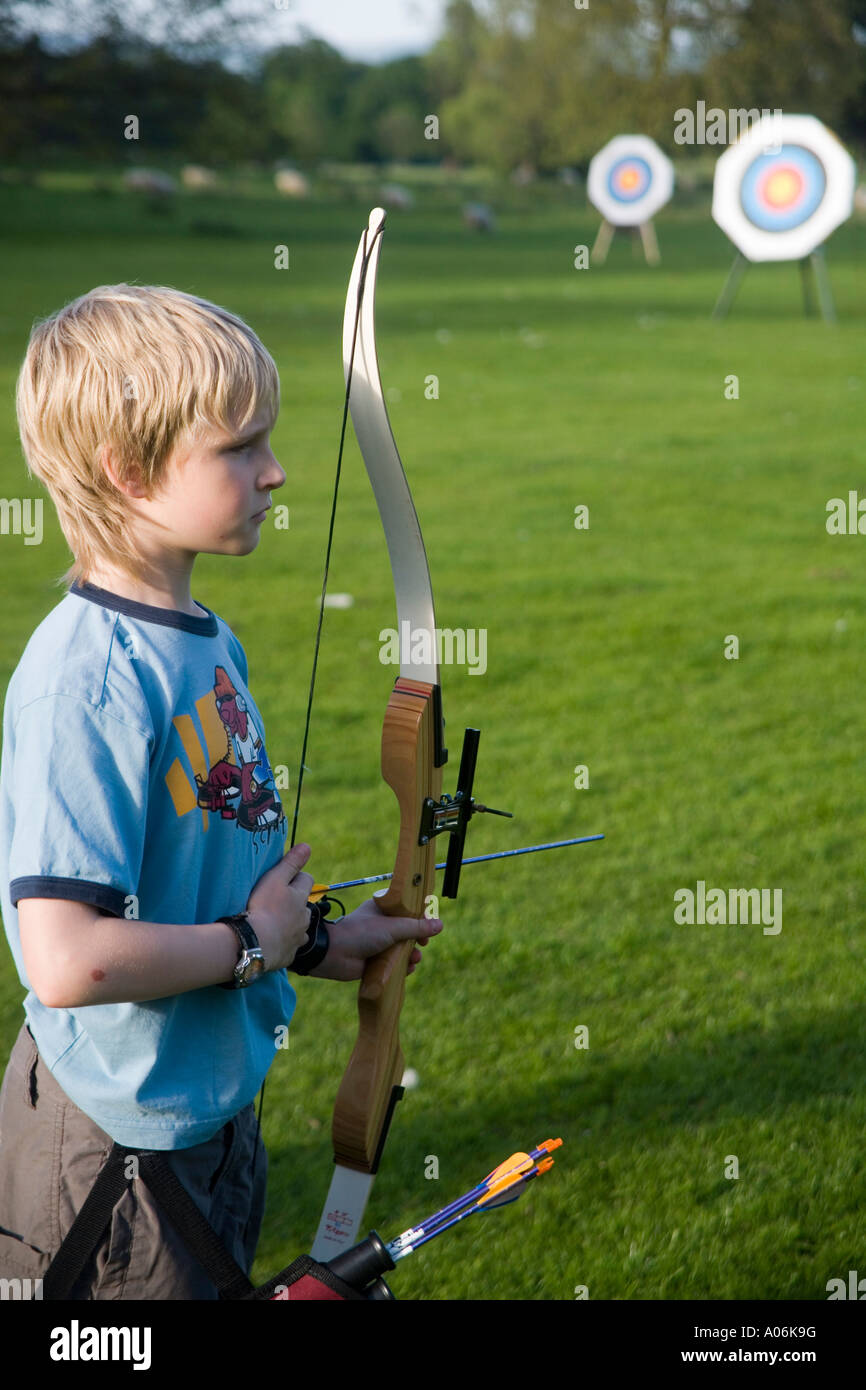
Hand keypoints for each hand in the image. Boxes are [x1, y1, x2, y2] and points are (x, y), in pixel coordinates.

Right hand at [246, 843, 314, 971]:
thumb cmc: (262, 908)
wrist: (255, 944)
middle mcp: (303, 918)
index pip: (306, 879)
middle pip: (303, 905)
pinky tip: (271, 942)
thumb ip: (291, 863)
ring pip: (299, 928)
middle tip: (275, 903)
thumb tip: (307, 846)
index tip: (283, 879)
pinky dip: (283, 943)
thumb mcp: (275, 879)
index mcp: (300, 897)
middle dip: (294, 903)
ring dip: (291, 925)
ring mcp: (297, 938)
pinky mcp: (288, 955)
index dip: (296, 877)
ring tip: (273, 924)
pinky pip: (289, 947)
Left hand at [306, 896, 442, 980]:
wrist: (334, 954)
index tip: (430, 926)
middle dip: (418, 939)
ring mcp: (378, 943)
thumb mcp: (393, 927)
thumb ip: (417, 927)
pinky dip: (402, 966)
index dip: (421, 918)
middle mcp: (381, 924)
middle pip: (408, 931)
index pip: (408, 910)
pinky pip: (395, 963)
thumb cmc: (361, 933)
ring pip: (402, 949)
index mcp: (383, 909)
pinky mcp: (375, 960)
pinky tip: (407, 970)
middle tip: (423, 944)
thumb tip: (440, 925)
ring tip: (414, 960)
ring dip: (412, 955)